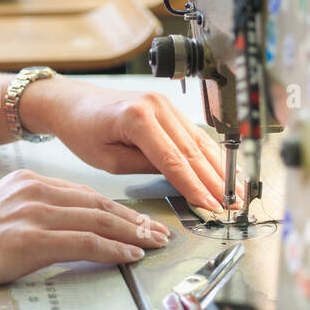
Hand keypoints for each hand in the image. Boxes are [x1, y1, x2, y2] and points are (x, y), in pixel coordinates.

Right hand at [0, 169, 169, 309]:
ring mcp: (32, 213)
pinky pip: (86, 243)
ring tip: (153, 244)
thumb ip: (19, 211)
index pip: (82, 194)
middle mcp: (32, 190)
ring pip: (98, 220)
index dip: (114, 209)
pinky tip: (130, 256)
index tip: (136, 220)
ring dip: (132, 234)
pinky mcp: (32, 240)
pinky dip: (114, 250)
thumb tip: (42, 224)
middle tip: (157, 231)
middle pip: (97, 204)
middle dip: (132, 219)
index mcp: (23, 181)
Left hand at [22, 79, 239, 214]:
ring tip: (236, 192)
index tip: (211, 206)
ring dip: (219, 168)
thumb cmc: (83, 131)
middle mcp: (156, 106)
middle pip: (193, 150)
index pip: (174, 160)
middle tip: (233, 204)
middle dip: (215, 180)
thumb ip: (144, 168)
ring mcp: (165, 103)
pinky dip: (210, 153)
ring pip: (199, 141)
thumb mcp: (108, 160)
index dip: (195, 186)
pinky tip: (224, 168)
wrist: (73, 103)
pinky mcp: (168, 107)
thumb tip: (179, 179)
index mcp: (137, 118)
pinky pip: (194, 133)